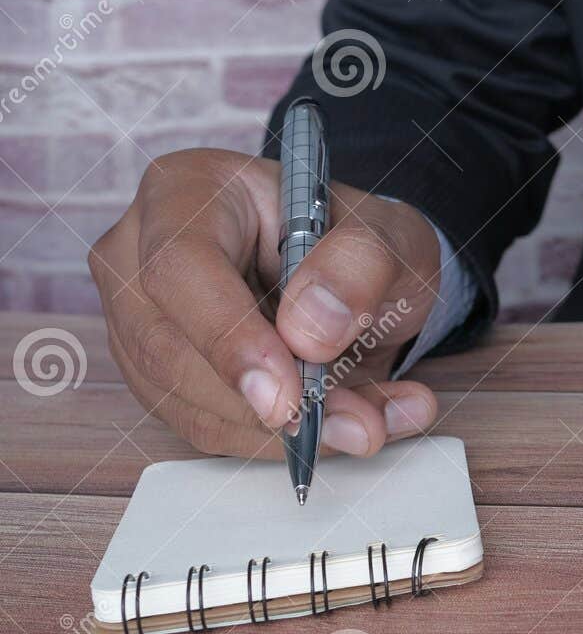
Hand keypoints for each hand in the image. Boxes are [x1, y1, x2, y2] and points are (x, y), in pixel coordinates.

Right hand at [89, 148, 442, 457]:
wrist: (360, 278)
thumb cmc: (359, 241)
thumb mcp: (390, 236)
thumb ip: (360, 268)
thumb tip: (309, 332)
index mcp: (187, 190)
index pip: (180, 267)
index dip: (229, 338)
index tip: (287, 393)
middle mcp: (141, 253)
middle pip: (171, 348)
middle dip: (267, 403)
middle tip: (357, 423)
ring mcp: (141, 321)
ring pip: (189, 402)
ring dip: (285, 431)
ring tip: (371, 421)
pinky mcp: (161, 377)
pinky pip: (210, 428)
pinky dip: (282, 443)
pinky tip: (350, 425)